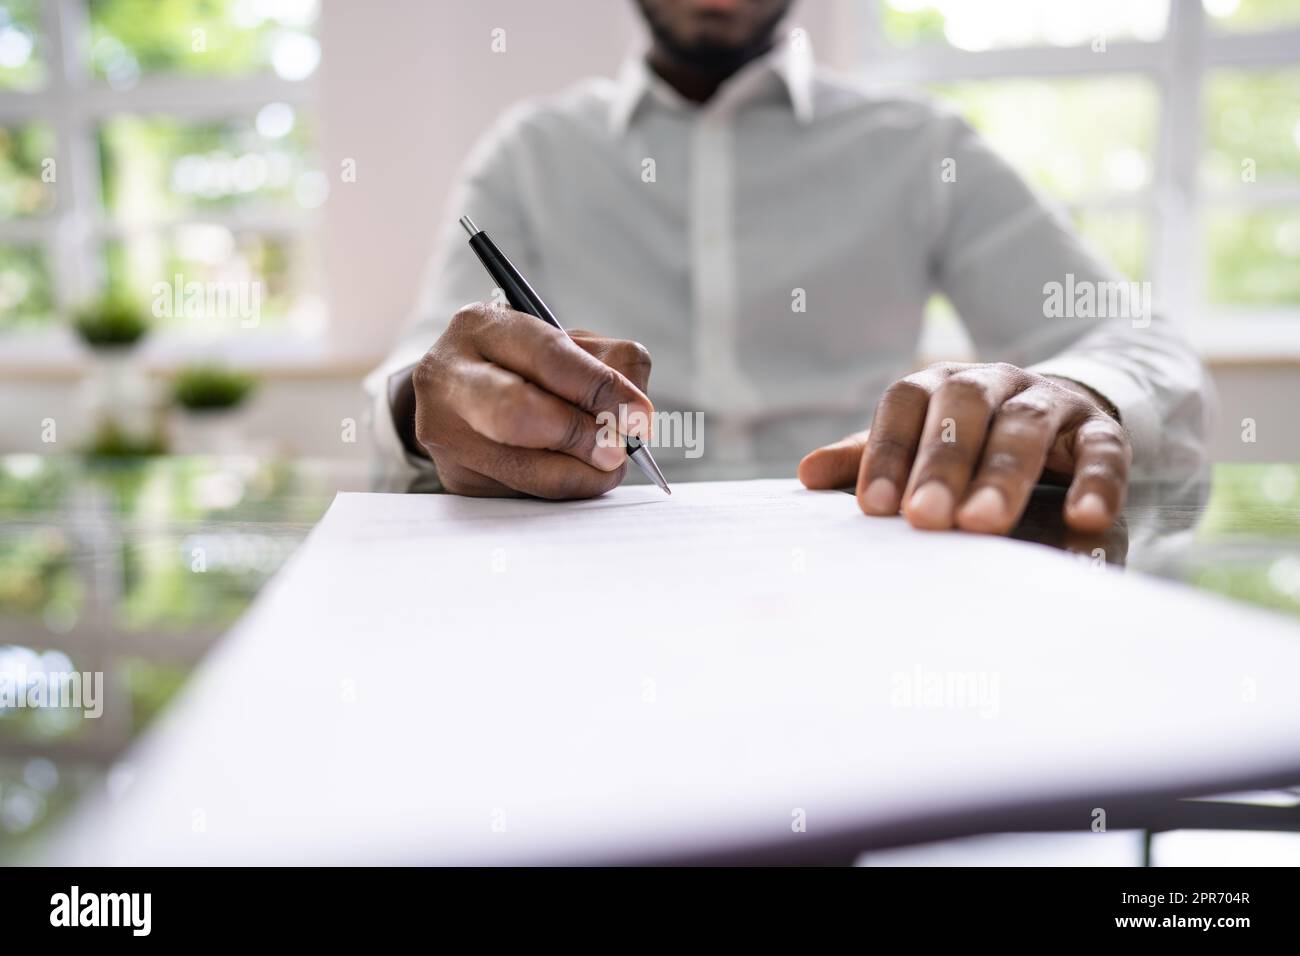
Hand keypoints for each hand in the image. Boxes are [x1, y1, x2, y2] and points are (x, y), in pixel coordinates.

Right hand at [411, 303, 653, 497]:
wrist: (461, 395)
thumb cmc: (527, 365)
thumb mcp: (565, 344)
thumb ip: (607, 366)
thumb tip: (634, 420)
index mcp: (481, 326)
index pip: (549, 357)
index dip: (600, 389)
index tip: (640, 416)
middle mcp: (449, 378)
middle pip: (517, 415)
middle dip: (581, 437)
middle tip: (619, 451)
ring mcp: (445, 434)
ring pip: (526, 471)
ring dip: (580, 475)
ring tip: (604, 465)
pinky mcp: (456, 479)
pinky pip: (525, 495)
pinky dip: (560, 487)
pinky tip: (565, 470)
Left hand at [797, 362, 1129, 533]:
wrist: (1055, 414)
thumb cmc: (966, 439)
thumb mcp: (915, 442)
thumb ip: (866, 459)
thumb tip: (806, 474)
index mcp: (939, 385)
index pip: (906, 405)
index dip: (888, 453)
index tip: (873, 507)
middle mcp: (992, 383)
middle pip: (963, 412)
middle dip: (942, 465)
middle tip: (925, 518)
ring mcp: (1047, 401)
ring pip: (1025, 428)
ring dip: (1003, 475)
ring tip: (982, 523)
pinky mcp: (1099, 428)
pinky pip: (1102, 450)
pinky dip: (1097, 482)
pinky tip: (1086, 519)